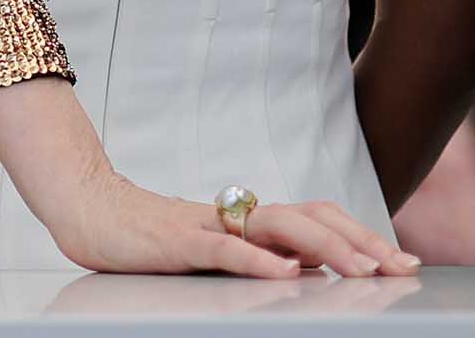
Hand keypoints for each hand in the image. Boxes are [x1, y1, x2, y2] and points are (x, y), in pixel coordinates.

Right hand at [43, 169, 420, 279]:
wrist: (81, 207)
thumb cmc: (139, 232)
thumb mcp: (207, 246)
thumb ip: (252, 250)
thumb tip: (304, 264)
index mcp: (240, 218)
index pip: (312, 217)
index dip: (357, 233)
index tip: (396, 259)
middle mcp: (230, 216)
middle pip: (307, 217)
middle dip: (358, 242)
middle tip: (397, 266)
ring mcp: (204, 225)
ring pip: (275, 227)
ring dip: (324, 247)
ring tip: (359, 269)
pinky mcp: (174, 240)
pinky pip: (222, 248)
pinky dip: (256, 258)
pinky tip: (283, 271)